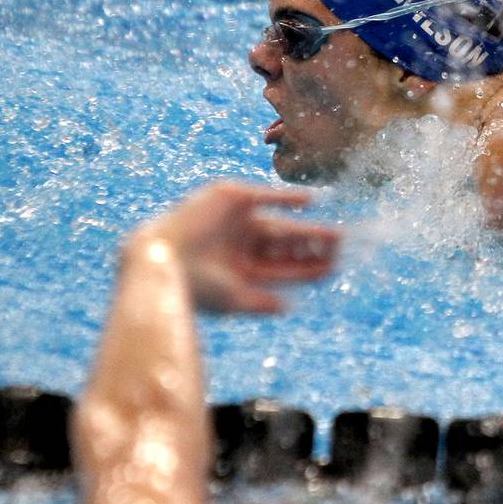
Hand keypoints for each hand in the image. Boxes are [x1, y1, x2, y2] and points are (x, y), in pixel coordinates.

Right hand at [128, 182, 340, 313]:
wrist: (160, 259)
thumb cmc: (196, 286)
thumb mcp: (234, 299)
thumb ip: (261, 303)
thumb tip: (288, 308)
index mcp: (242, 268)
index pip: (284, 269)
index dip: (309, 269)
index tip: (334, 270)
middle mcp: (241, 243)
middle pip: (287, 246)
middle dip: (313, 249)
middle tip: (341, 248)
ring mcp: (236, 221)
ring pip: (281, 224)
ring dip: (307, 228)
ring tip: (334, 233)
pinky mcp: (229, 197)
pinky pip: (266, 196)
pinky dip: (287, 197)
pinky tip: (311, 200)